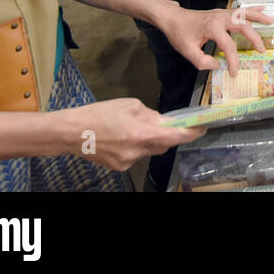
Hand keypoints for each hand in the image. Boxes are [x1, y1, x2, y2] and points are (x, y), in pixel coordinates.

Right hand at [56, 98, 203, 170]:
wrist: (71, 132)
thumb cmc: (100, 113)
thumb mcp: (130, 105)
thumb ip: (151, 115)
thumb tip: (163, 122)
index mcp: (141, 133)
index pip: (174, 137)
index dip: (190, 134)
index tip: (201, 128)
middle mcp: (136, 151)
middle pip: (163, 146)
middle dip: (167, 135)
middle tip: (163, 123)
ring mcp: (128, 162)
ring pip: (150, 151)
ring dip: (150, 141)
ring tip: (135, 128)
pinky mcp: (119, 167)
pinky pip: (137, 156)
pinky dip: (137, 147)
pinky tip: (124, 138)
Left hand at [153, 3, 271, 73]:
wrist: (173, 18)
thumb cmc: (180, 33)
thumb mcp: (187, 51)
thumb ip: (202, 62)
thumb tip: (217, 65)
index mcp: (213, 28)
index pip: (229, 46)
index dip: (233, 61)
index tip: (234, 72)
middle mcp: (221, 18)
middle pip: (243, 27)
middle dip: (254, 39)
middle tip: (261, 50)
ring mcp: (223, 13)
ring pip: (245, 14)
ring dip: (259, 17)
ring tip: (271, 21)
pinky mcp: (223, 13)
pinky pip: (241, 10)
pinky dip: (252, 9)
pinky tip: (263, 8)